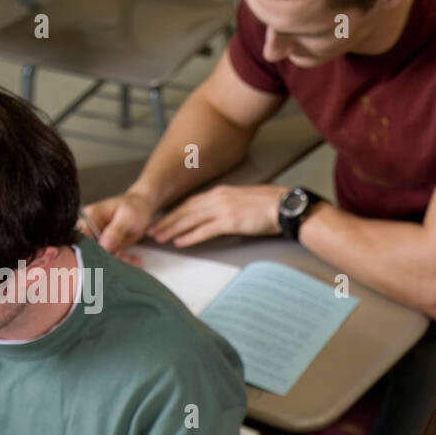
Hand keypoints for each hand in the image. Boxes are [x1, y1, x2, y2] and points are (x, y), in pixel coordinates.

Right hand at [81, 190, 156, 262]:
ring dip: (118, 260)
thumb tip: (104, 246)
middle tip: (122, 259)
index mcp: (91, 216)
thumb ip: (115, 231)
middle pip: (91, 249)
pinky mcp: (108, 246)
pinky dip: (124, 260)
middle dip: (107, 258)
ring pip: (103, 256)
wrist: (142, 208)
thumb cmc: (134, 207)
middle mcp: (92, 228)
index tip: (105, 257)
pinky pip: (113, 257)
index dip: (90, 249)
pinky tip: (135, 260)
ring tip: (132, 259)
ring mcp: (99, 238)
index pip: (83, 236)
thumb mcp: (126, 217)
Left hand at [146, 185, 288, 247]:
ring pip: (190, 219)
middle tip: (151, 230)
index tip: (162, 219)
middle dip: (166, 220)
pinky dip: (190, 236)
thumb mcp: (243, 200)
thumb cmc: (269, 205)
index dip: (174, 212)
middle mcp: (217, 198)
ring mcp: (222, 209)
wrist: (284, 206)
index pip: (191, 203)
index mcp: (220, 192)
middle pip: (185, 210)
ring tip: (159, 237)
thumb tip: (218, 216)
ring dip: (172, 228)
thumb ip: (228, 205)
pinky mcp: (230, 221)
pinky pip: (204, 230)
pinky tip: (179, 242)